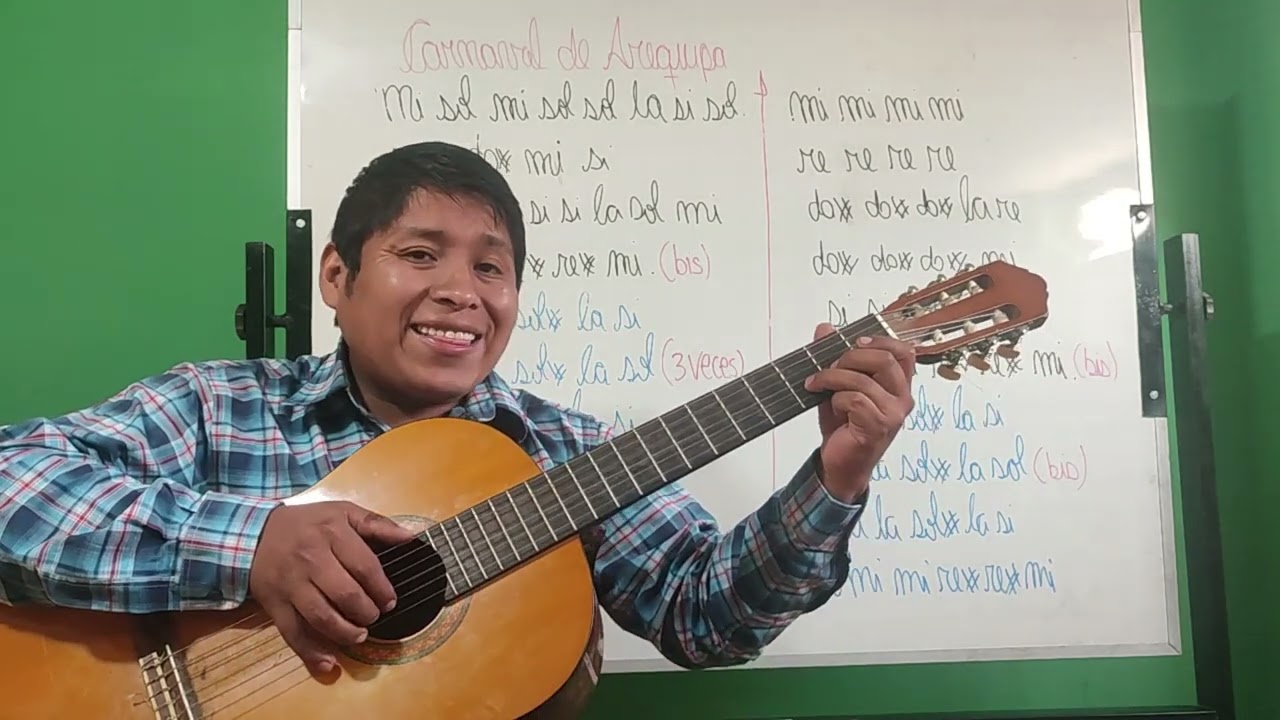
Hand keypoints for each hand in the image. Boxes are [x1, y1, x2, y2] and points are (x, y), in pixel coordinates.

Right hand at [248, 501, 416, 673]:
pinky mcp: (275, 604)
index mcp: (331, 533)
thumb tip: (410, 537)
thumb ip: (377, 524)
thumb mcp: (342, 512)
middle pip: (345, 594)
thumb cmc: (307, 524)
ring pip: (321, 616)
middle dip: (366, 612)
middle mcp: (310, 559)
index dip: (381, 588)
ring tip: (359, 635)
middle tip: (374, 617)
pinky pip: (293, 632)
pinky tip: (329, 663)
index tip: (390, 601)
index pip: (364, 566)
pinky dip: (311, 652)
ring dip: (345, 633)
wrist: (253, 534)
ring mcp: (291, 584)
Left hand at [803, 323, 915, 501]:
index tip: (855, 341)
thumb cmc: (844, 425)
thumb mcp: (837, 386)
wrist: (841, 464)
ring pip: (864, 379)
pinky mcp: (879, 426)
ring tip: (816, 384)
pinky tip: (832, 407)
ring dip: (833, 378)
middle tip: (828, 366)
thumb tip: (824, 328)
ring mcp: (893, 413)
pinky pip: (855, 399)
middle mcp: (902, 398)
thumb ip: (833, 356)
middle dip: (850, 356)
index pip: (904, 352)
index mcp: (899, 385)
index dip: (880, 340)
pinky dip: (836, 399)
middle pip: (885, 359)